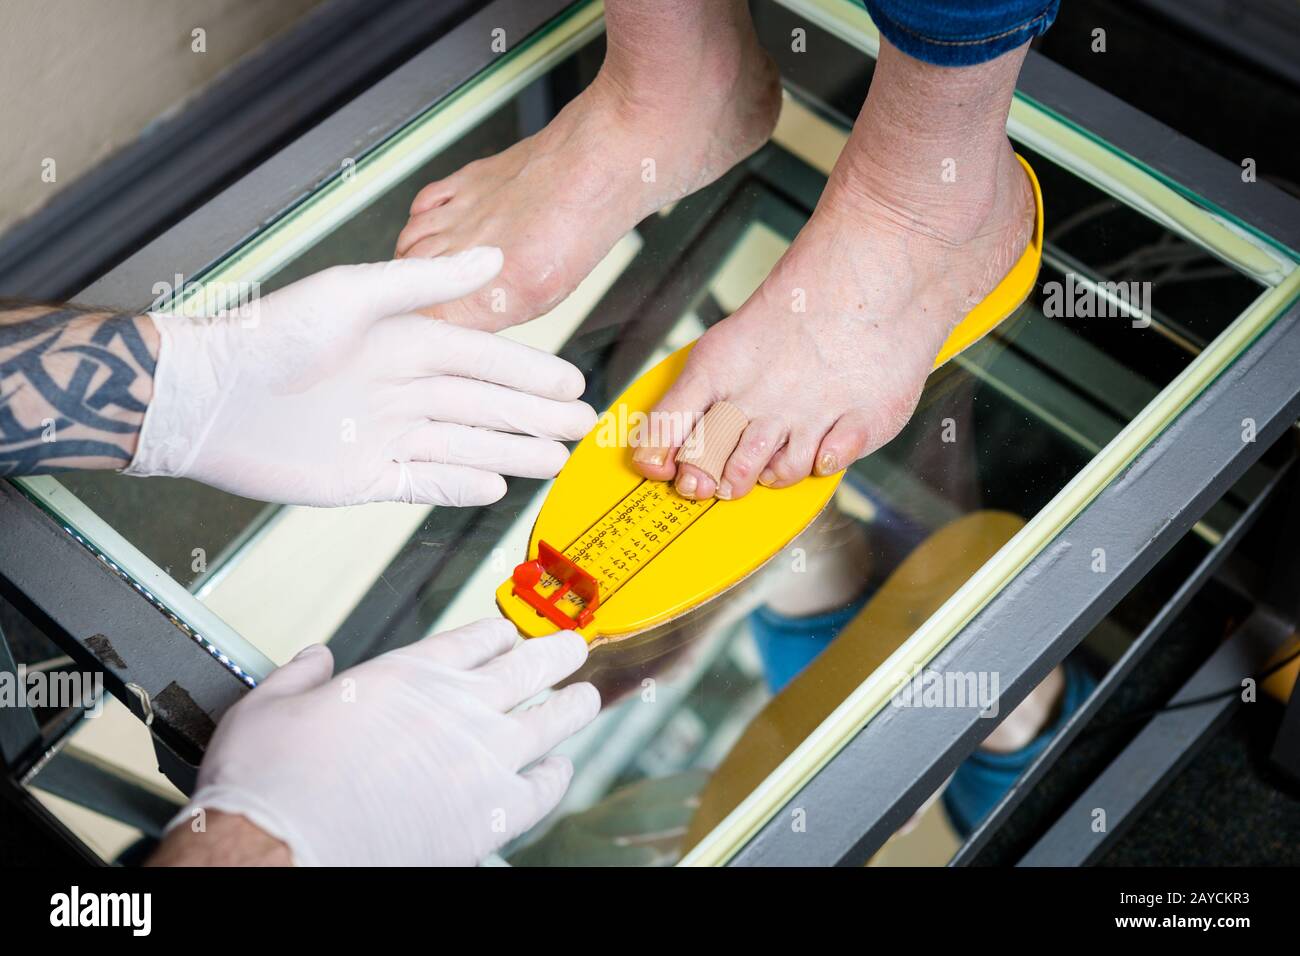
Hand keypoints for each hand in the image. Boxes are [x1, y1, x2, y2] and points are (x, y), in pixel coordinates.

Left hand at [125, 249, 595, 505]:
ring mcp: (383, 435)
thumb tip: (494, 258)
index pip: (483, 358)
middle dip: (534, 416)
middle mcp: (400, 389)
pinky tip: (495, 486)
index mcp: (403, 342)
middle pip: (483, 406)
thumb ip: (425, 283)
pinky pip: (423, 482)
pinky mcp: (361, 477)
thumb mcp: (352, 296)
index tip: (572, 381)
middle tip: (582, 426)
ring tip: (554, 460)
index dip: (529, 372)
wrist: (204, 400)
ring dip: (510, 452)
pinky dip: (458, 486)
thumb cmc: (270, 336)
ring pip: (463, 445)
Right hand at [178, 619, 600, 865]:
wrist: (285, 850)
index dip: (500, 632)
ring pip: (554, 718)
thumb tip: (313, 660)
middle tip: (572, 647)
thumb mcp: (268, 706)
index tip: (510, 632)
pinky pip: (546, 787)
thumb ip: (299, 676)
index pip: (477, 637)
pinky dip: (557, 775)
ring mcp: (486, 758)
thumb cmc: (272, 785)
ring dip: (574, 704)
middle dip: (557, 651)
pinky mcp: (494, 813)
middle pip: (532, 664)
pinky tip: (559, 770)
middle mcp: (460, 705)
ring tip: (585, 698)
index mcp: (411, 671)